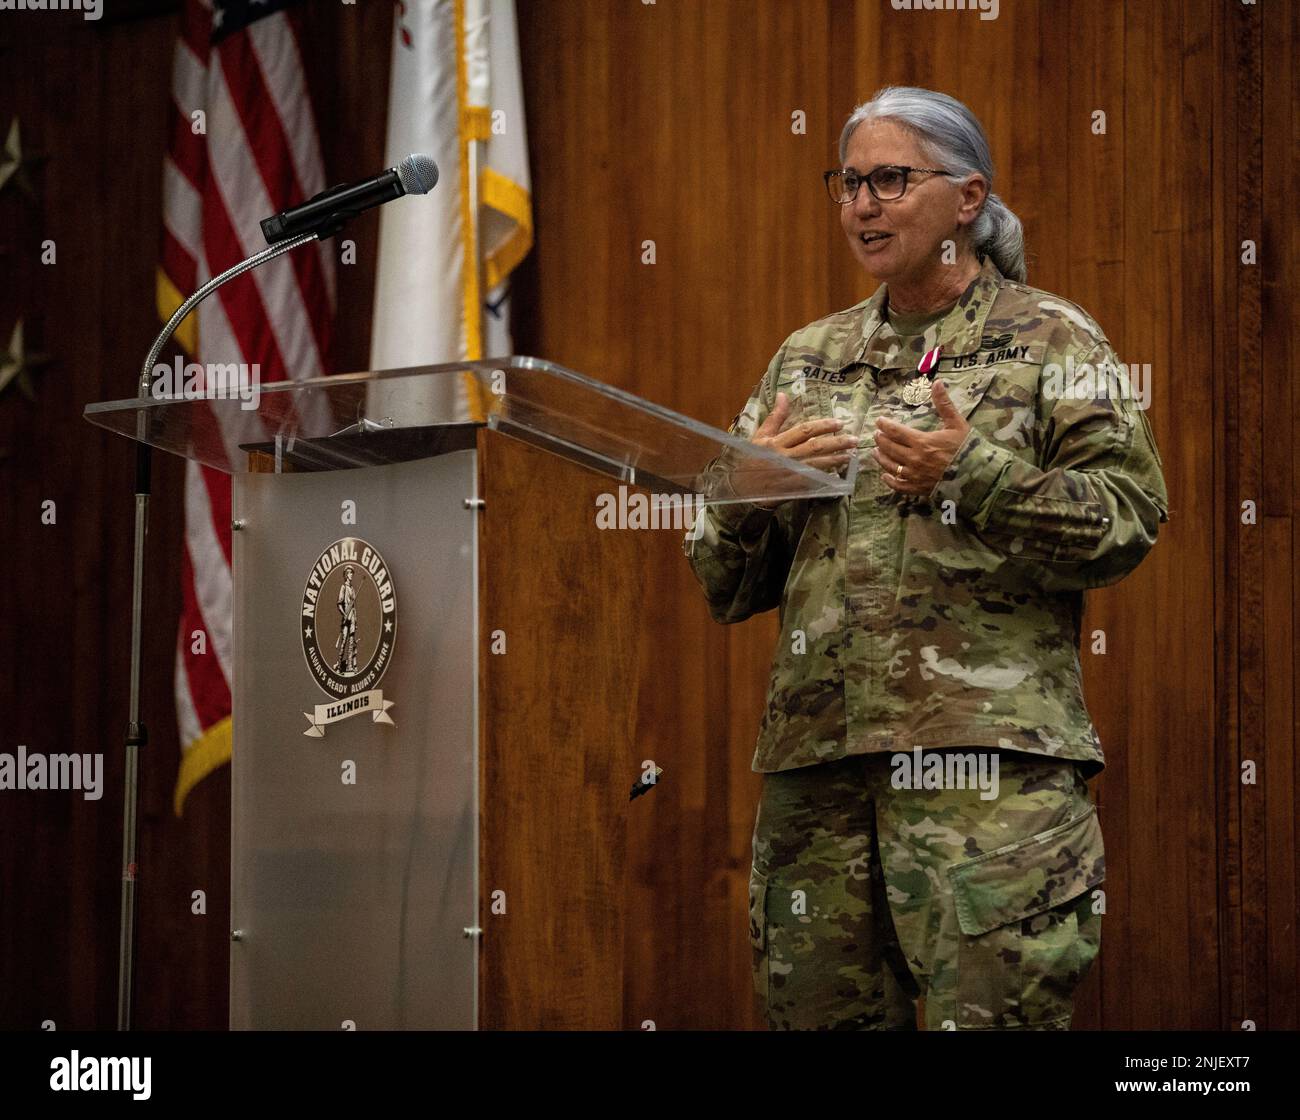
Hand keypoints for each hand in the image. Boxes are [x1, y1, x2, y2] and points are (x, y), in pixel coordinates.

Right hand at [733, 391, 859, 507]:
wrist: (741, 488)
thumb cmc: (751, 459)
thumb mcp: (760, 435)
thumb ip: (775, 417)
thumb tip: (784, 395)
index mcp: (776, 442)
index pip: (803, 431)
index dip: (822, 426)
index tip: (839, 423)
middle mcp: (784, 456)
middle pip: (814, 447)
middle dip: (836, 443)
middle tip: (853, 440)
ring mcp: (788, 473)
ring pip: (816, 464)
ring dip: (835, 460)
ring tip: (851, 455)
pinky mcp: (791, 488)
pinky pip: (811, 482)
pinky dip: (825, 478)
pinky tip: (838, 475)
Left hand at [872, 379, 969, 496]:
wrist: (977, 474)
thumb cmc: (967, 447)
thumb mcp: (956, 423)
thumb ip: (944, 404)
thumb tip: (937, 382)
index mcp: (922, 442)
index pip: (895, 432)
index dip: (885, 425)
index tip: (879, 421)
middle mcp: (914, 459)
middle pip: (889, 448)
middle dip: (880, 440)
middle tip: (876, 434)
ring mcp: (915, 475)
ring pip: (890, 466)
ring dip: (881, 458)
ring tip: (876, 451)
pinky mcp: (918, 488)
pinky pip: (899, 485)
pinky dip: (890, 480)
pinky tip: (885, 476)